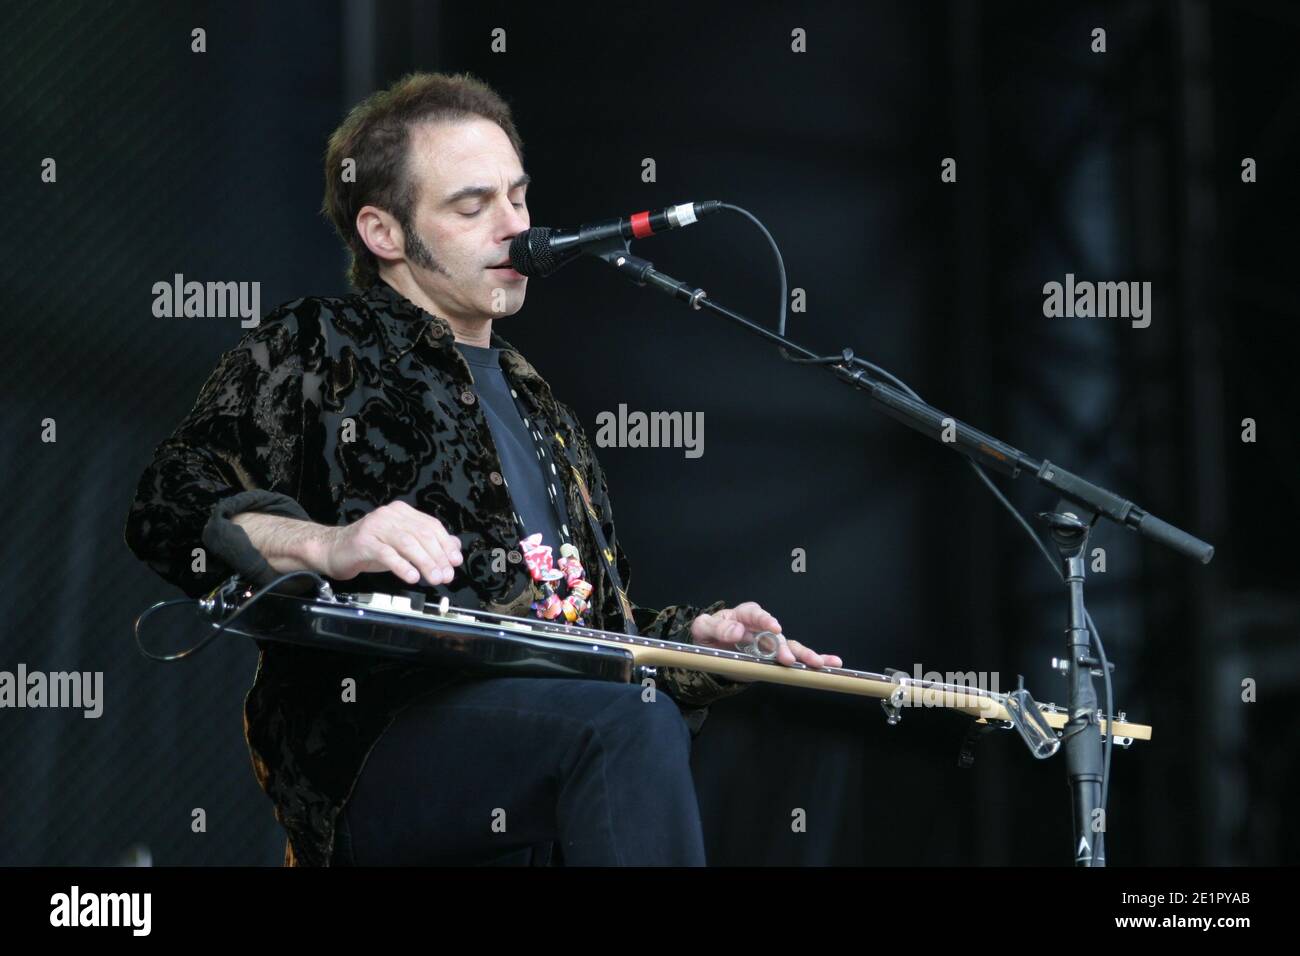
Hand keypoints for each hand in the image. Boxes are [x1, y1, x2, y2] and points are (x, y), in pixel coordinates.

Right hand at [318, 500, 462, 585]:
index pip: (432, 526)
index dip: (446, 544)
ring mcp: (376, 527)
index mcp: (402, 512)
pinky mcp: (364, 542)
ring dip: (425, 563)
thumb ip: (427, 543)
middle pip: (422, 535)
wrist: (334, 550)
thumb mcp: (402, 545)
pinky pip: (387, 554)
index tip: (455, 562)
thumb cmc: (370, 549)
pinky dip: (403, 566)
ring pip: (408, 543)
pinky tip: (412, 577)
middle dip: (438, 557)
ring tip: (434, 578)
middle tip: (446, 576)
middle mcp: (390, 515)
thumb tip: (454, 548)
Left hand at [690, 601, 842, 668]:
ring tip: (818, 663)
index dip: (764, 619)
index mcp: (743, 615)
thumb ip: (716, 628)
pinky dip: (813, 660)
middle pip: (775, 634)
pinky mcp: (773, 658)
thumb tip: (736, 631)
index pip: (754, 613)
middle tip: (787, 659)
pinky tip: (831, 663)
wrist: (710, 649)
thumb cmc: (709, 634)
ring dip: (804, 655)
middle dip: (782, 647)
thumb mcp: (703, 629)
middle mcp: (760, 628)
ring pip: (790, 647)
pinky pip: (795, 659)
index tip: (771, 627)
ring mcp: (769, 644)